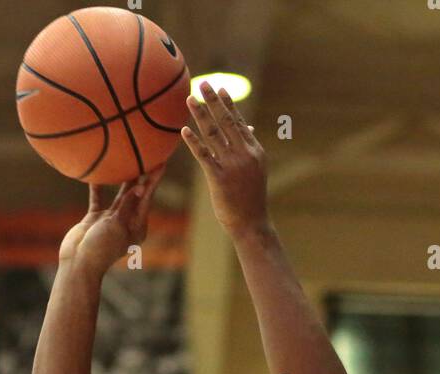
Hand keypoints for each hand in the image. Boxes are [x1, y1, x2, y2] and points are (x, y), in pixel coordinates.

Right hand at [57, 164, 166, 276]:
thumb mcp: (117, 225)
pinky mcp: (95, 218)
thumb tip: (140, 187)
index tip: (161, 163)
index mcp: (137, 226)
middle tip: (149, 154)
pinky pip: (98, 198)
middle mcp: (127, 221)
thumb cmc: (101, 248)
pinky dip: (97, 187)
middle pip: (136, 194)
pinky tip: (96, 173)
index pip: (147, 198)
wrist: (79, 262)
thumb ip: (127, 205)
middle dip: (143, 175)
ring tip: (128, 158)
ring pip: (120, 194)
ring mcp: (111, 219)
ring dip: (124, 178)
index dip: (153, 180)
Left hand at [181, 81, 267, 234]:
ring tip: (189, 100)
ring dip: (200, 115)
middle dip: (213, 101)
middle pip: (226, 122)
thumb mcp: (255, 170)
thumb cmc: (251, 198)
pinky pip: (204, 156)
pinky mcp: (220, 179)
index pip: (238, 122)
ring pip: (213, 135)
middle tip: (202, 84)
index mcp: (255, 150)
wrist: (252, 224)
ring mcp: (232, 166)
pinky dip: (193, 142)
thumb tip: (247, 126)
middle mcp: (245, 154)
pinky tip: (183, 131)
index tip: (218, 89)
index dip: (228, 104)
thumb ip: (249, 147)